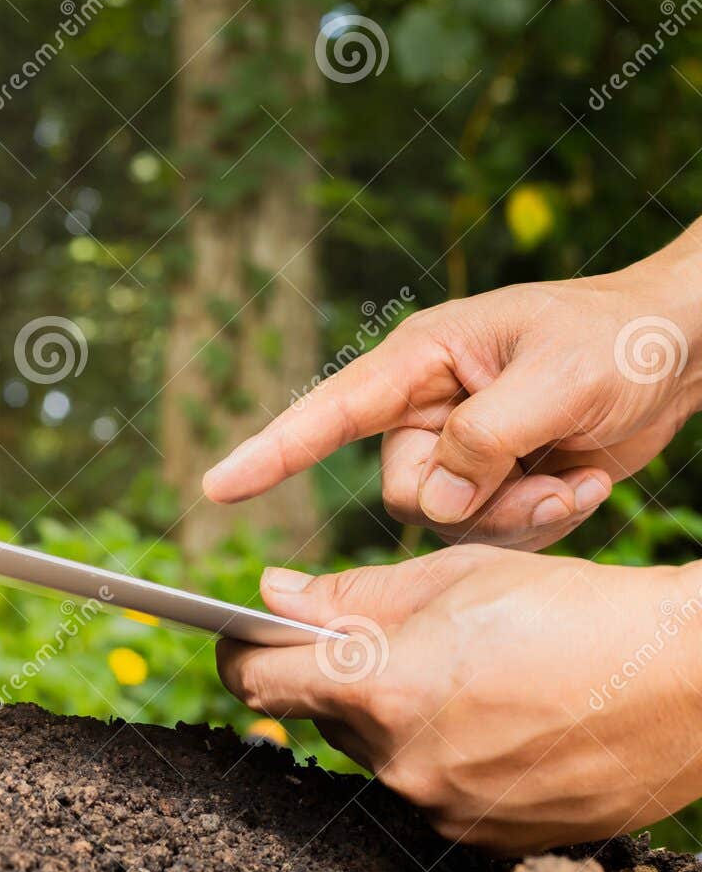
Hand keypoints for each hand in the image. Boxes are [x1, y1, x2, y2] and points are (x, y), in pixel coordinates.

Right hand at [203, 240, 701, 549]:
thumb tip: (437, 502)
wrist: (687, 350)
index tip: (216, 487)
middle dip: (476, 498)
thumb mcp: (558, 380)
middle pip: (403, 490)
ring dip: (518, 513)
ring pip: (445, 523)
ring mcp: (459, 448)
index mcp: (422, 361)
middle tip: (545, 471)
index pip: (330, 411)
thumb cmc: (620, 337)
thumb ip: (485, 441)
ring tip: (574, 470)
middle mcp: (427, 407)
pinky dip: (539, 520)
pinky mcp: (493, 481)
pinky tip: (580, 478)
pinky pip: (487, 533)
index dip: (272, 450)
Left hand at [217, 547, 701, 851]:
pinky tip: (500, 724)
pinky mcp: (484, 840)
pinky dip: (446, 758)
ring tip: (470, 681)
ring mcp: (444, 808)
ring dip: (397, 720)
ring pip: (380, 756)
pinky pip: (432, 793)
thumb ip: (348, 596)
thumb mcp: (452, 577)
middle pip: (323, 717)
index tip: (241, 640)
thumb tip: (271, 597)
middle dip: (340, 679)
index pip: (256, 680)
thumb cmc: (574, 612)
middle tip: (398, 644)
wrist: (689, 682)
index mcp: (381, 686)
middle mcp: (401, 761)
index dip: (239, 653)